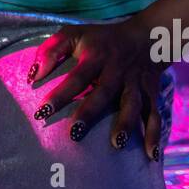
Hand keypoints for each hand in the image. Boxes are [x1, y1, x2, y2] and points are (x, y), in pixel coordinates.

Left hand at [26, 17, 166, 158]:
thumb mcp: (73, 34)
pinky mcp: (151, 92)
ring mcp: (135, 82)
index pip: (76, 77)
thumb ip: (50, 50)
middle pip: (103, 92)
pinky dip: (154, 133)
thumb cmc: (101, 39)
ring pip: (132, 103)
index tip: (42, 112)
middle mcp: (116, 70)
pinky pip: (154, 113)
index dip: (60, 94)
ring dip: (126, 123)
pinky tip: (150, 154)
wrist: (146, 36)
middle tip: (74, 134)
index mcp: (95, 56)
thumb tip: (33, 76)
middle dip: (90, 113)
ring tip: (116, 144)